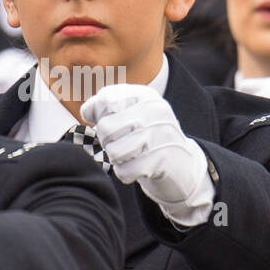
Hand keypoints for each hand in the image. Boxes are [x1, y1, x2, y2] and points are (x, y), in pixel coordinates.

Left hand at [81, 84, 214, 227]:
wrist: (183, 165)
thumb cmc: (148, 138)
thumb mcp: (130, 115)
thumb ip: (103, 108)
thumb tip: (86, 111)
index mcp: (145, 95)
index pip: (105, 100)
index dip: (101, 117)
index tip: (115, 125)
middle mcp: (155, 110)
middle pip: (105, 127)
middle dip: (107, 142)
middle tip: (121, 144)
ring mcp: (161, 134)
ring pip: (114, 151)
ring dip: (116, 159)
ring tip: (130, 156)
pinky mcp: (163, 159)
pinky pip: (125, 170)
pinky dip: (125, 174)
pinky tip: (136, 169)